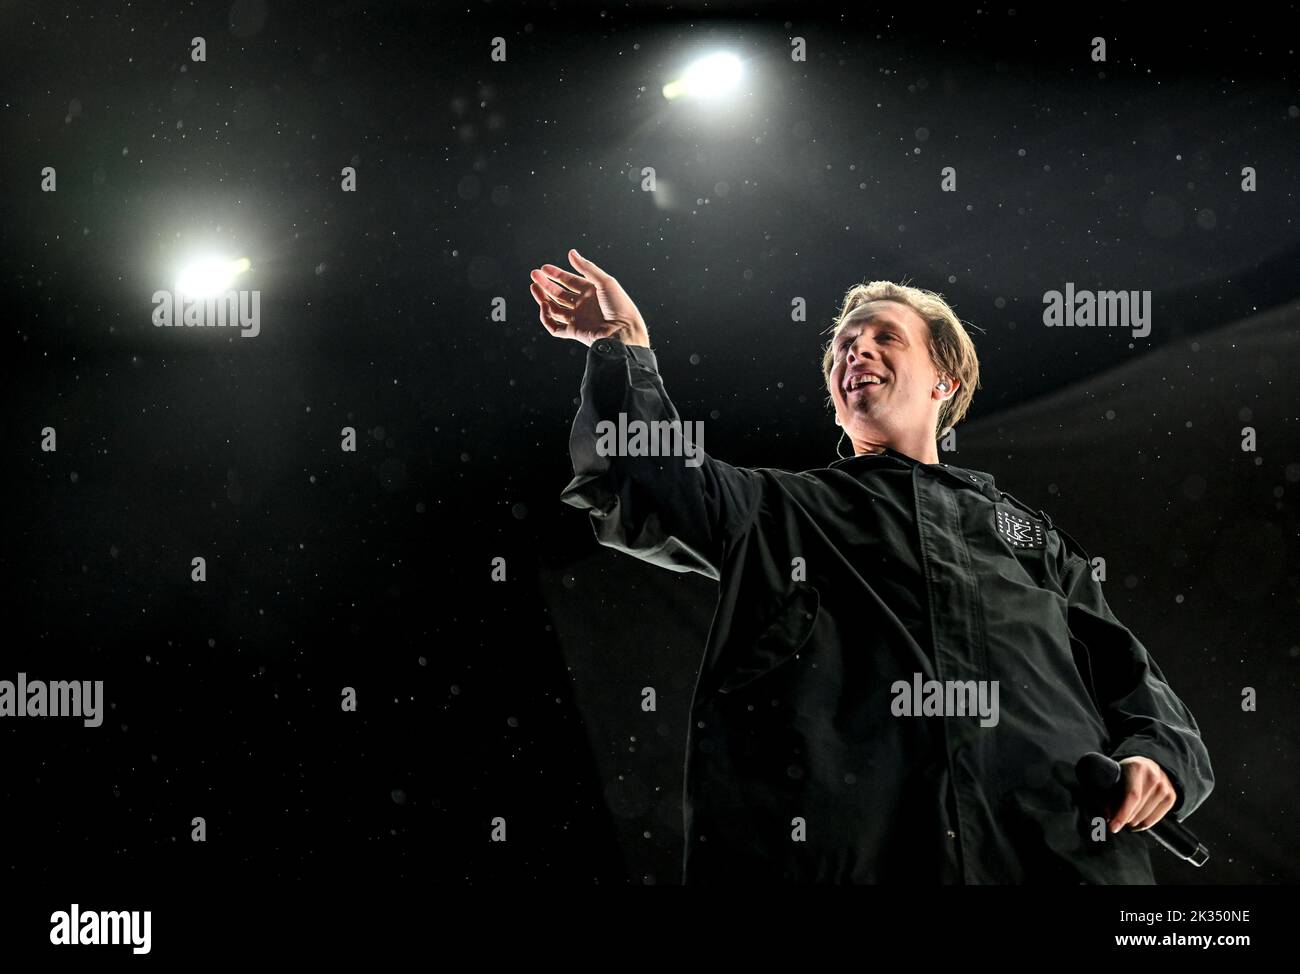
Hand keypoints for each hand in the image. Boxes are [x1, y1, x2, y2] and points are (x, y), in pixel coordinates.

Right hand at [529, 249, 649, 346]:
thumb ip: (587, 268)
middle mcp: (583, 305)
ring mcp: (578, 319)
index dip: (556, 274)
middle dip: (546, 284)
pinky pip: (555, 327)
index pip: (570, 281)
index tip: (543, 268)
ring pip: (554, 308)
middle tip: (534, 275)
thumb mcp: (605, 282)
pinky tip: (544, 305)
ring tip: (533, 287)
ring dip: (543, 298)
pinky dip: (547, 317)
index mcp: (591, 292)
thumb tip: (571, 253)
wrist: (624, 332)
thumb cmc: (619, 306)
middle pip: (560, 294)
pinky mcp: (574, 332)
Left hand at [1107, 756, 1177, 832]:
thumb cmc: (1127, 772)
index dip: (1122, 814)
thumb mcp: (1116, 776)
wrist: (1149, 765)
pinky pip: (1154, 819)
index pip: (1132, 797)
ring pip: (1145, 818)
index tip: (1113, 827)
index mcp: (1137, 768)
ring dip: (1132, 823)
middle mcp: (1154, 777)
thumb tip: (1109, 817)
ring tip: (1124, 819)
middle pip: (1138, 809)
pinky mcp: (1171, 797)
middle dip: (1124, 820)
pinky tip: (1135, 821)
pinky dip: (1142, 824)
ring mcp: (1165, 787)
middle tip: (1114, 821)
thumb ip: (1110, 795)